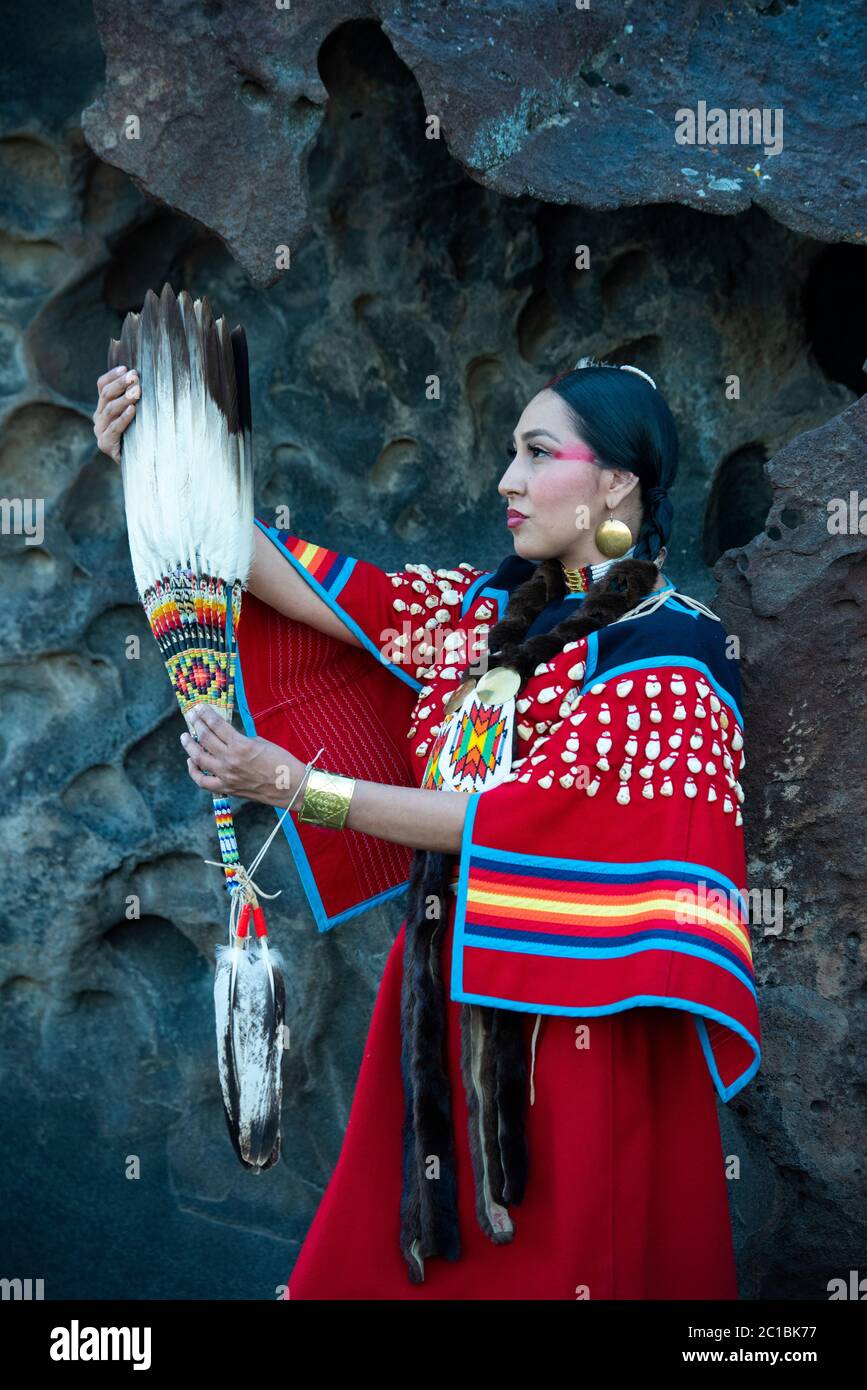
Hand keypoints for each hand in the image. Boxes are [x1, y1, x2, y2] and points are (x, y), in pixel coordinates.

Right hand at [94, 365, 139, 461]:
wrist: (140, 463)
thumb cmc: (141, 435)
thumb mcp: (137, 414)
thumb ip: (136, 398)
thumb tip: (145, 377)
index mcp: (103, 407)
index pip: (102, 386)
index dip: (112, 375)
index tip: (126, 368)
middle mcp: (99, 417)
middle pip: (106, 395)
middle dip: (120, 384)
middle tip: (134, 376)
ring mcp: (100, 431)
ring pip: (109, 410)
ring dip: (123, 399)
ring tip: (137, 391)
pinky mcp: (105, 445)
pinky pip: (113, 429)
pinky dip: (123, 418)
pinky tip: (132, 410)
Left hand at [181, 704, 304, 807]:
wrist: (292, 787)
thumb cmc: (281, 762)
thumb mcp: (261, 742)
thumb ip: (240, 739)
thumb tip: (224, 736)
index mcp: (241, 745)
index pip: (216, 725)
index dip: (205, 714)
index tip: (199, 707)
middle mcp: (230, 760)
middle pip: (205, 739)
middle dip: (196, 724)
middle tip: (191, 716)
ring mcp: (227, 776)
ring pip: (199, 759)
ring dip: (190, 746)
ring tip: (185, 738)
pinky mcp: (228, 788)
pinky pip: (203, 781)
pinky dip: (194, 771)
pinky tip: (191, 762)